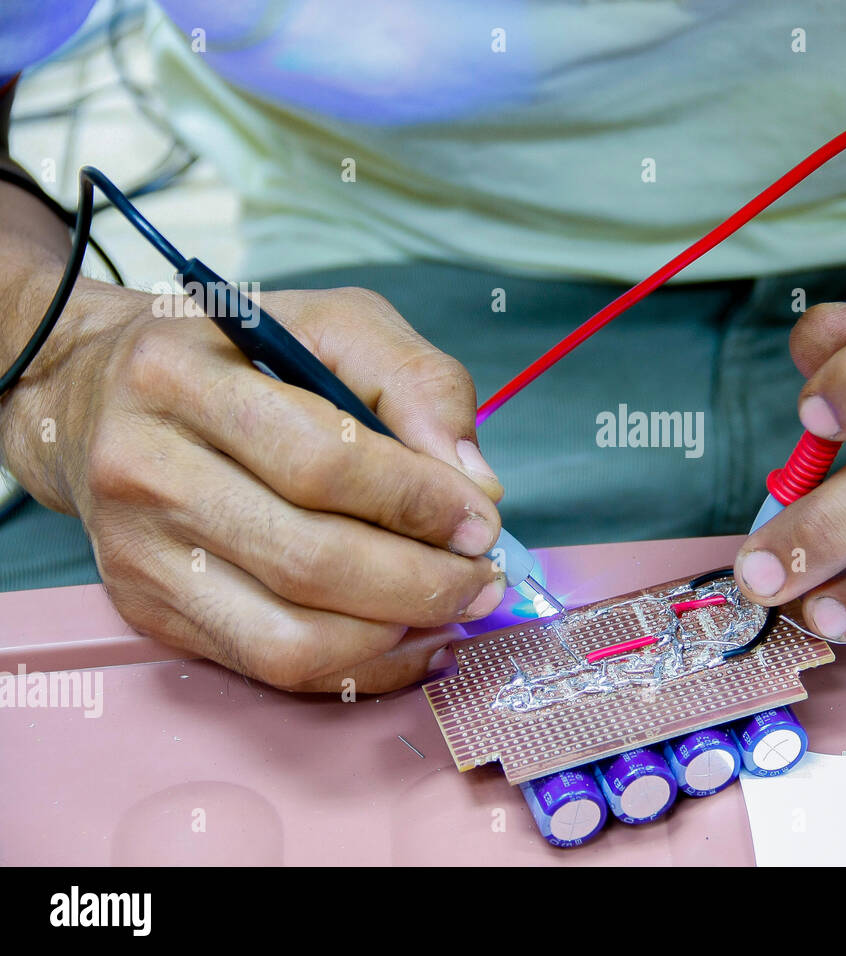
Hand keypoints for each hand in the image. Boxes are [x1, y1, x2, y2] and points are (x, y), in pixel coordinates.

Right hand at [0, 281, 505, 690]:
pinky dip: (357, 667)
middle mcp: (144, 468)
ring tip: (454, 610)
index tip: (481, 520)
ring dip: (396, 636)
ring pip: (287, 634)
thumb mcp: (333, 324)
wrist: (95, 396)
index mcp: (181, 378)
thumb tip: (475, 483)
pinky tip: (409, 639)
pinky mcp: (148, 610)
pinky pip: (268, 665)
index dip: (417, 501)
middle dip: (421, 582)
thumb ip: (416, 381)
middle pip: (307, 559)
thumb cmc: (237, 357)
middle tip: (483, 579)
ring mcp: (139, 553)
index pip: (320, 459)